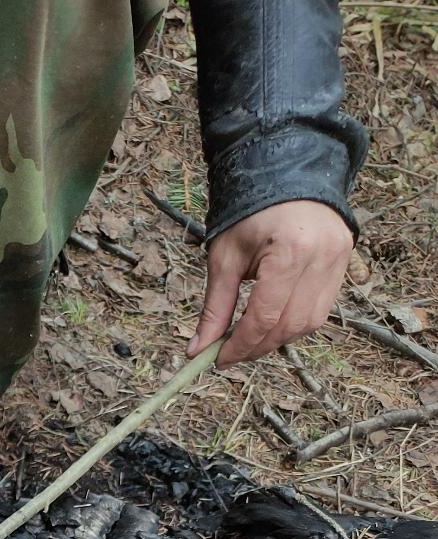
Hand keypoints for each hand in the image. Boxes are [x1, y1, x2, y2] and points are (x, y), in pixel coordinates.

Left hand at [189, 200, 353, 366]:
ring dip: (277, 339)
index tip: (218, 360)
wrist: (288, 176)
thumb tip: (196, 351)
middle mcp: (321, 257)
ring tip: (251, 338)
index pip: (264, 316)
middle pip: (288, 325)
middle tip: (231, 353)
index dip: (240, 345)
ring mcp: (339, 260)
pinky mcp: (345, 263)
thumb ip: (214, 308)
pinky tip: (273, 321)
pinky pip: (320, 310)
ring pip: (308, 323)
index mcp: (290, 251)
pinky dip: (294, 324)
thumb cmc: (251, 214)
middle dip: (257, 347)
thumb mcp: (225, 258)